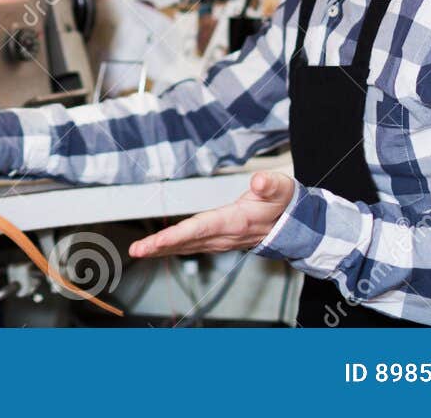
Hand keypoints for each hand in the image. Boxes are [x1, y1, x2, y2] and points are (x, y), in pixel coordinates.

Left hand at [128, 171, 296, 258]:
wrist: (294, 225)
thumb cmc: (283, 205)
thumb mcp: (281, 189)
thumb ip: (270, 185)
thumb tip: (258, 180)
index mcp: (234, 222)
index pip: (200, 229)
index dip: (178, 236)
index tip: (157, 241)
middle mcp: (224, 236)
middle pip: (187, 242)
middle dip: (160, 247)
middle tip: (136, 250)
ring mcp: (220, 241)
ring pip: (186, 246)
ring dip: (162, 249)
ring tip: (139, 250)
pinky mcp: (217, 240)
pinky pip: (191, 245)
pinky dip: (173, 247)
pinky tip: (158, 248)